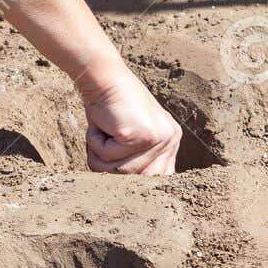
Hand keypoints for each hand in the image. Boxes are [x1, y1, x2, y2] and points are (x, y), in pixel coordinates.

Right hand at [77, 61, 181, 175]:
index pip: (161, 178)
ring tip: (100, 133)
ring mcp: (158, 137)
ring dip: (100, 156)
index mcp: (171, 139)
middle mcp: (170, 139)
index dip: (137, 183)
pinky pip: (109, 158)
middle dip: (112, 169)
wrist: (102, 77)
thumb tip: (135, 190)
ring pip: (121, 172)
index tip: (121, 184)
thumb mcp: (129, 136)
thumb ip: (138, 159)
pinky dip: (95, 144)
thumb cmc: (109, 107)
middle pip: (139, 180)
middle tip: (101, 148)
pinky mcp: (141, 136)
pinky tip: (100, 125)